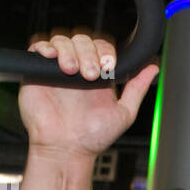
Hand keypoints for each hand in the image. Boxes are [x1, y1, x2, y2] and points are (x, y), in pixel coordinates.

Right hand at [18, 28, 159, 158]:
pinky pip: (38, 47)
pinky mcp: (36, 71)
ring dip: (70, 50)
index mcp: (99, 74)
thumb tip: (153, 68)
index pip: (102, 46)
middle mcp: (79, 67)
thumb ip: (137, 89)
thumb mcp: (124, 113)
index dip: (106, 51)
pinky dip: (45, 47)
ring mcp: (57, 68)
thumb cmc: (93, 137)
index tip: (108, 67)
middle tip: (90, 75)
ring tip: (72, 71)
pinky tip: (53, 58)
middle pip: (83, 39)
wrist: (66, 149)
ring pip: (62, 40)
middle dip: (89, 52)